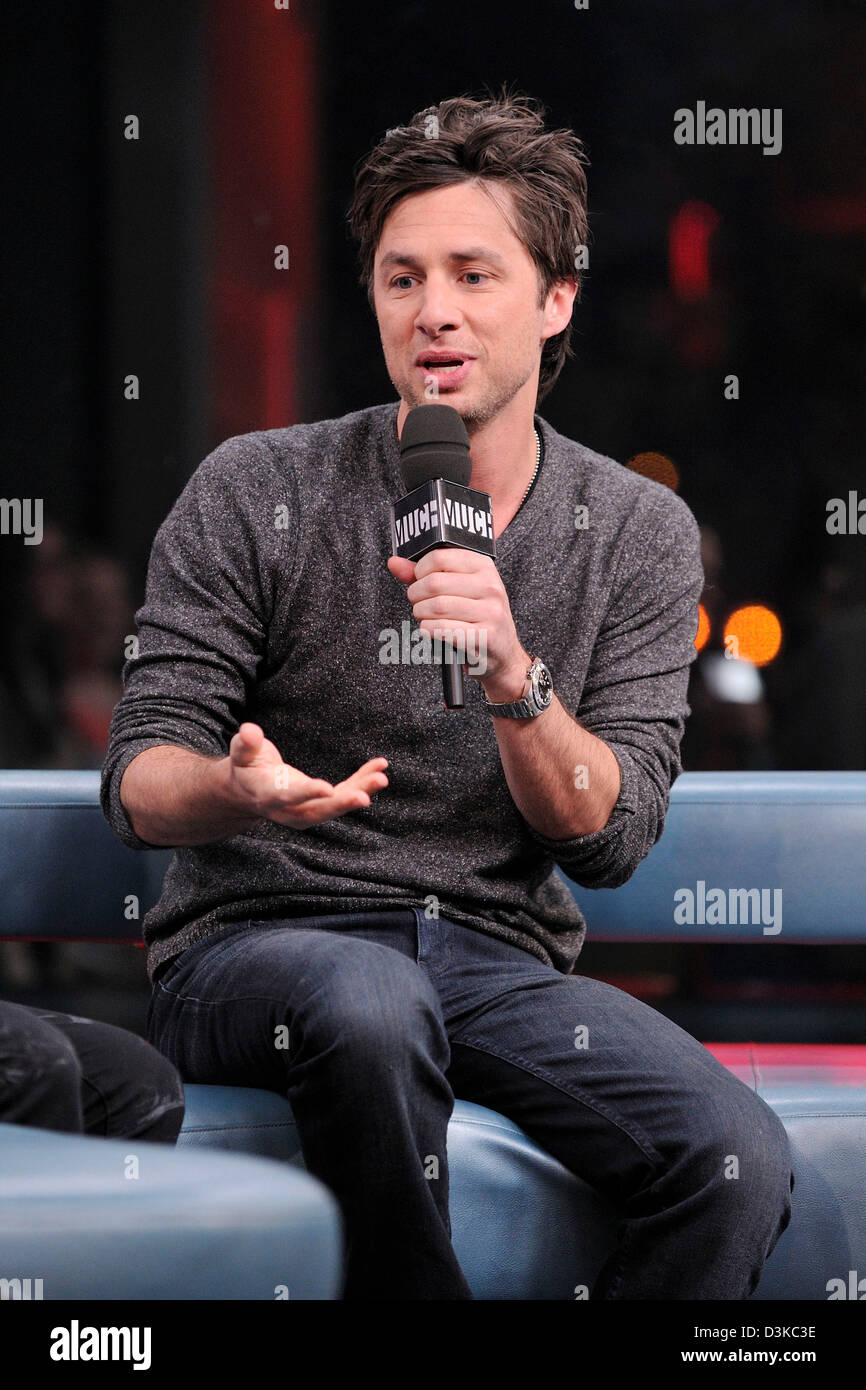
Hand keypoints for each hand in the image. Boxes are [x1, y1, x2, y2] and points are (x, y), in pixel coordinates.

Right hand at [227, 722, 388, 828]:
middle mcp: (289, 809)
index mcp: (268, 795)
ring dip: (360, 792)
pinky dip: (362, 783)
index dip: (306, 793)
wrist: (248, 791)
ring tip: (381, 778)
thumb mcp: (241, 752)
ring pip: (335, 806)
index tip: (327, 788)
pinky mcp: (321, 803)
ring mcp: (306, 810)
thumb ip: (246, 743)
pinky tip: (379, 769)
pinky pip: (344, 795)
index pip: (288, 796)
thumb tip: (249, 731)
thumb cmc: (246, 766)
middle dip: (341, 804)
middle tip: (364, 797)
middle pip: (317, 810)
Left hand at [387, 549, 529, 698]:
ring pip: (436, 606)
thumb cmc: (477, 617)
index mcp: (484, 566)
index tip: (420, 580)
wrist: (502, 653)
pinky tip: (433, 630)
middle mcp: (490, 586)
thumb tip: (395, 563)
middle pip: (434, 583)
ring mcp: (490, 611)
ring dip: (421, 614)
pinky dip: (430, 630)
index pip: (439, 557)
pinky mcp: (485, 635)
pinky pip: (443, 629)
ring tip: (425, 617)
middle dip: (416, 595)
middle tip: (419, 603)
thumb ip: (424, 574)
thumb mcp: (457, 588)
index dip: (419, 570)